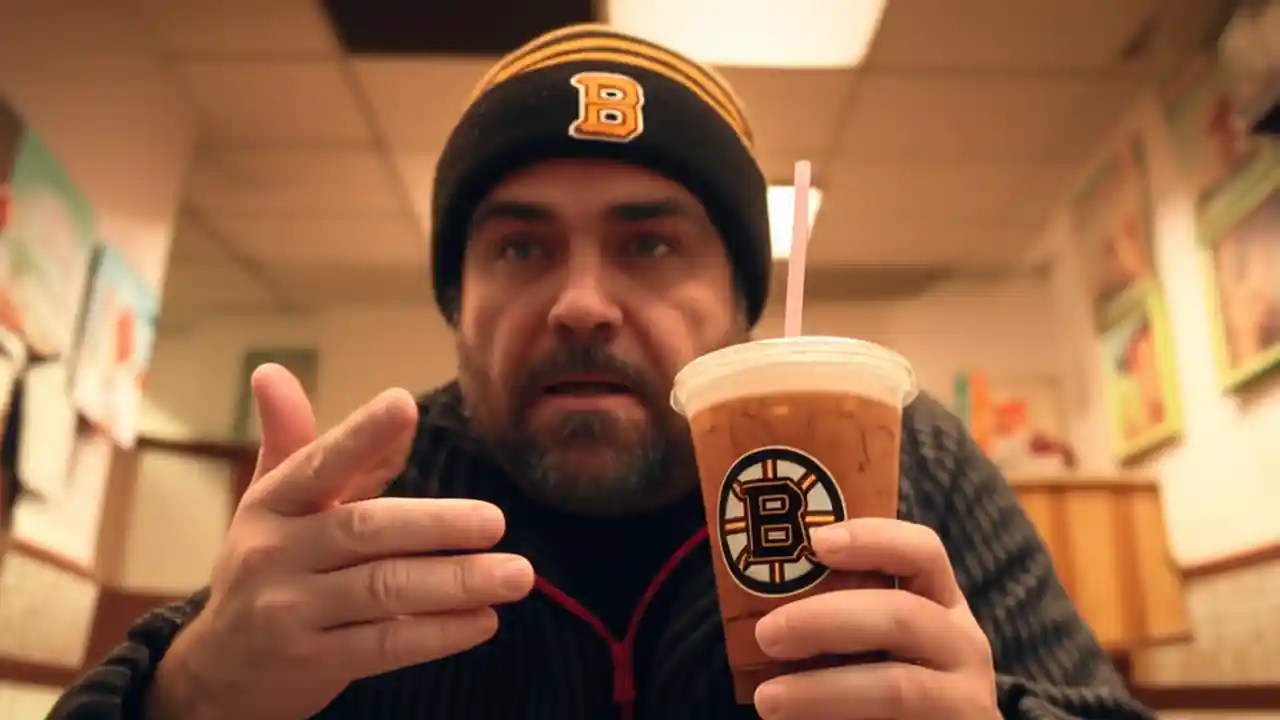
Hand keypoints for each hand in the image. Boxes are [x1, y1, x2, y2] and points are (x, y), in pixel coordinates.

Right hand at [146, 364, 534, 719]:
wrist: (218, 674)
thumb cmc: (267, 568)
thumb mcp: (271, 504)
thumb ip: (300, 444)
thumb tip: (272, 371)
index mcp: (272, 504)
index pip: (318, 465)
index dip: (360, 436)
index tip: (403, 404)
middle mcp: (276, 554)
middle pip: (365, 531)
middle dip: (436, 525)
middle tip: (496, 521)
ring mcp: (290, 612)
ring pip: (384, 590)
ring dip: (456, 582)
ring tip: (516, 575)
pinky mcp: (312, 663)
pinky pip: (384, 644)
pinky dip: (438, 633)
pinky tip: (485, 620)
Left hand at [751, 518, 997, 718]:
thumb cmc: (886, 680)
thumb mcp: (876, 640)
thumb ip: (839, 614)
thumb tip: (758, 598)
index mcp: (940, 602)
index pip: (921, 551)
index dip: (872, 539)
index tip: (816, 542)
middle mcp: (961, 643)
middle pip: (901, 615)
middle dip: (825, 620)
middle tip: (766, 634)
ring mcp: (963, 697)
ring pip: (897, 687)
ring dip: (822, 691)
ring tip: (767, 700)